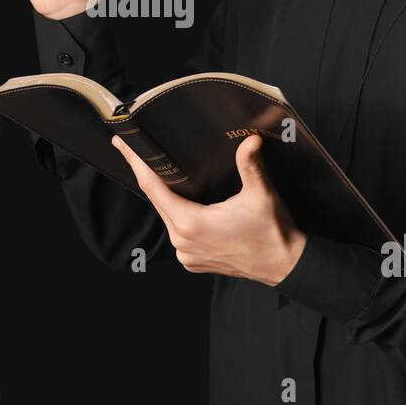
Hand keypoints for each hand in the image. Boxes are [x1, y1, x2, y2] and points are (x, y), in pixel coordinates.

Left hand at [111, 132, 307, 285]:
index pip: (153, 188)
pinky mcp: (192, 260)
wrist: (284, 264)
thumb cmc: (272, 231)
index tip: (121, 145)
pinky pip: (177, 232)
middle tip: (132, 149)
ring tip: (159, 172)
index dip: (137, 164)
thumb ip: (251, 166)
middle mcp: (182, 241)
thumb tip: (251, 140)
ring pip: (167, 216)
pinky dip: (177, 216)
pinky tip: (181, 201)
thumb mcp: (261, 195)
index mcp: (191, 223)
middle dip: (146, 174)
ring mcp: (186, 254)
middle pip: (157, 200)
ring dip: (164, 196)